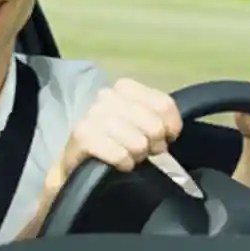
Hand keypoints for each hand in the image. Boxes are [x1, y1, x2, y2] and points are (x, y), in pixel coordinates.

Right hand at [50, 78, 182, 191]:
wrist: (78, 158)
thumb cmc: (115, 136)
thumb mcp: (140, 120)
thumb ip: (159, 116)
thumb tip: (170, 131)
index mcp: (124, 87)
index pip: (164, 105)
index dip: (171, 127)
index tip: (165, 137)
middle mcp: (106, 96)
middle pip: (154, 126)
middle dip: (154, 145)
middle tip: (144, 150)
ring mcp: (92, 116)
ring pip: (138, 143)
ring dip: (137, 156)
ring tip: (129, 156)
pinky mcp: (82, 138)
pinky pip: (119, 155)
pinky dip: (124, 163)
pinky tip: (118, 163)